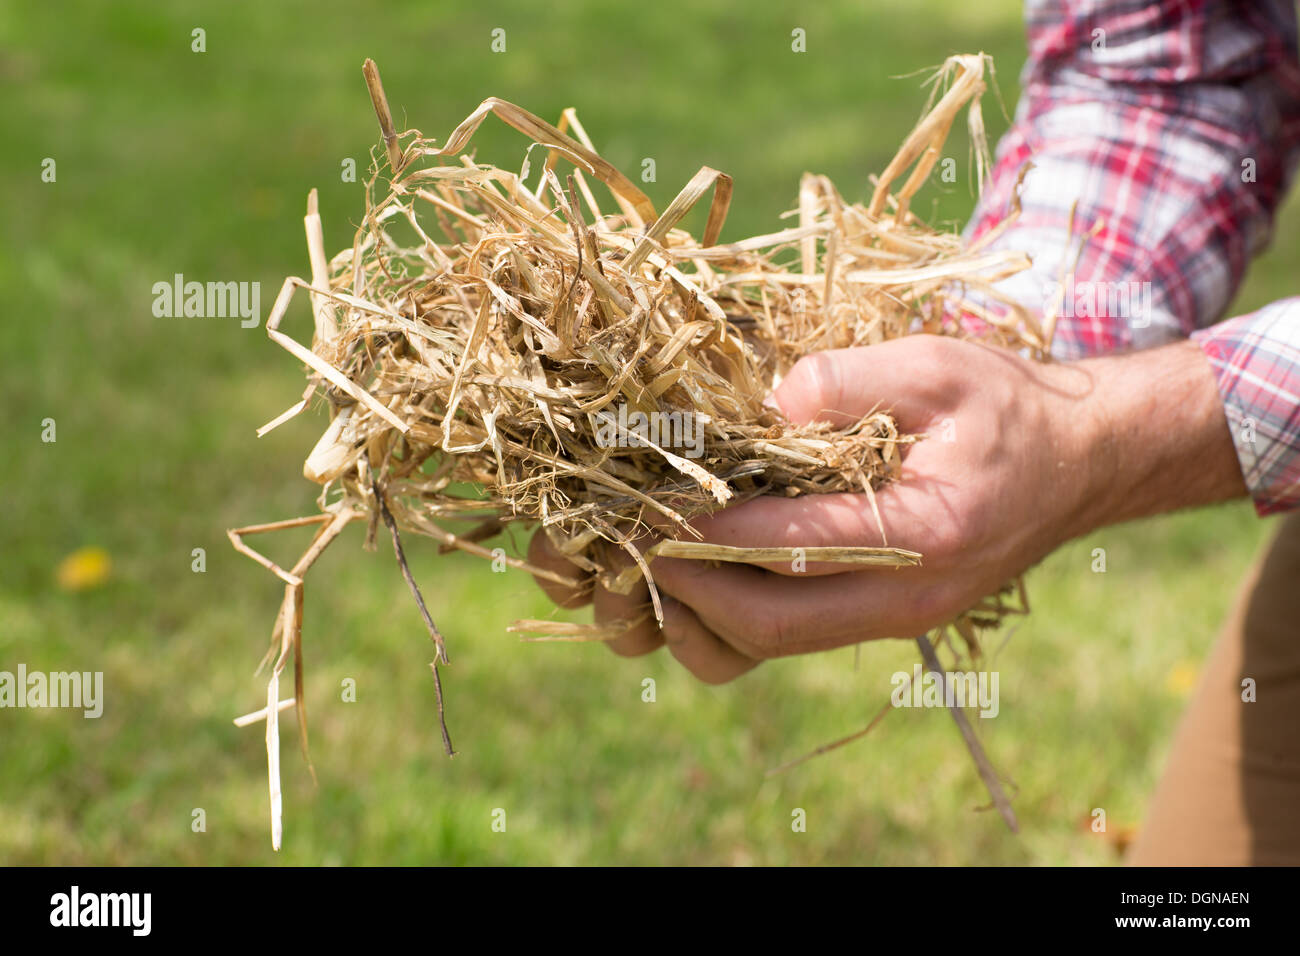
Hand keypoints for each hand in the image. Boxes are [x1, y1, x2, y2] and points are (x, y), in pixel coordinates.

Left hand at [529, 334, 1244, 681]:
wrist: (1079, 462)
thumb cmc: (1008, 408)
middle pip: (769, 624)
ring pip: (772, 646)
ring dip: (699, 617)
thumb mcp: (942, 365)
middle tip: (624, 542)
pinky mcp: (880, 617)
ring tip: (649, 561)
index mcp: (924, 534)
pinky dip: (729, 618)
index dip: (704, 534)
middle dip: (685, 588)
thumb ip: (858, 377)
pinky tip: (697, 571)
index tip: (638, 510)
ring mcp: (893, 617)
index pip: (789, 549)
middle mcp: (905, 597)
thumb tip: (772, 401)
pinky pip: (789, 638)